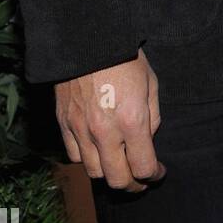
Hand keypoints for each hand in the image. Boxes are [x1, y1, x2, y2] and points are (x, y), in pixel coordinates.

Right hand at [55, 48, 164, 191]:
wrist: (89, 38)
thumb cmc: (125, 56)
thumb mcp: (150, 82)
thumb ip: (152, 116)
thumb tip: (147, 139)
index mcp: (132, 120)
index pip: (143, 167)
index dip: (154, 175)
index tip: (158, 172)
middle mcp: (105, 131)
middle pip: (118, 179)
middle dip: (133, 184)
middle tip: (140, 179)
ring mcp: (81, 129)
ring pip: (94, 172)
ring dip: (109, 173)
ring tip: (118, 165)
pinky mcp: (64, 123)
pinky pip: (74, 156)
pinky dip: (87, 159)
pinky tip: (97, 150)